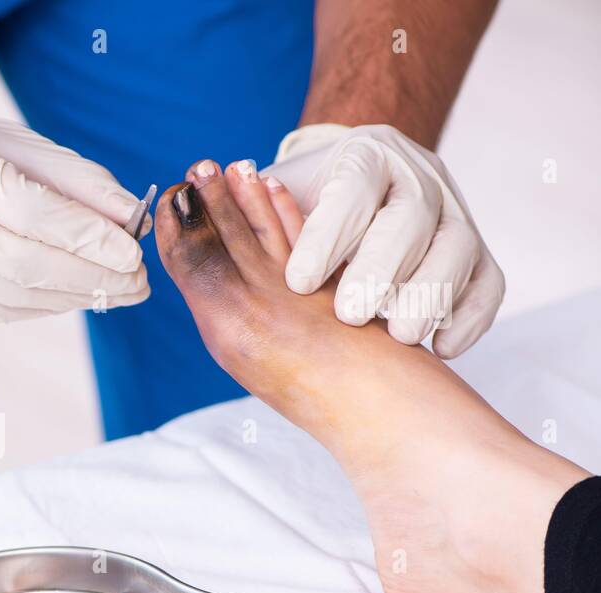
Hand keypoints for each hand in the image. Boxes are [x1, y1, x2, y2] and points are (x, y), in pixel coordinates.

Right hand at [0, 92, 149, 323]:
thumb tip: (131, 223)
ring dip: (69, 298)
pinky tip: (66, 295)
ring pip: (9, 300)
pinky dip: (37, 306)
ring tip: (112, 291)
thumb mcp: (15, 143)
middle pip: (21, 266)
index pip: (28, 211)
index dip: (86, 238)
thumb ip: (76, 181)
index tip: (134, 255)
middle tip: (137, 284)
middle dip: (89, 279)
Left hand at [264, 123, 504, 357]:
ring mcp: (454, 214)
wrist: (360, 191)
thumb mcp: (271, 196)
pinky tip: (439, 348)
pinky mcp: (478, 254)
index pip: (352, 188)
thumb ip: (244, 209)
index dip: (327, 236)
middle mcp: (418, 177)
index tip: (297, 281)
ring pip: (457, 249)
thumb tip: (191, 213)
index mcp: (365, 156)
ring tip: (397, 336)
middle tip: (349, 313)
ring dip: (428, 295)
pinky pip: (489, 284)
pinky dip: (469, 317)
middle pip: (411, 219)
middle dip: (379, 270)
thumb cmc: (305, 204)